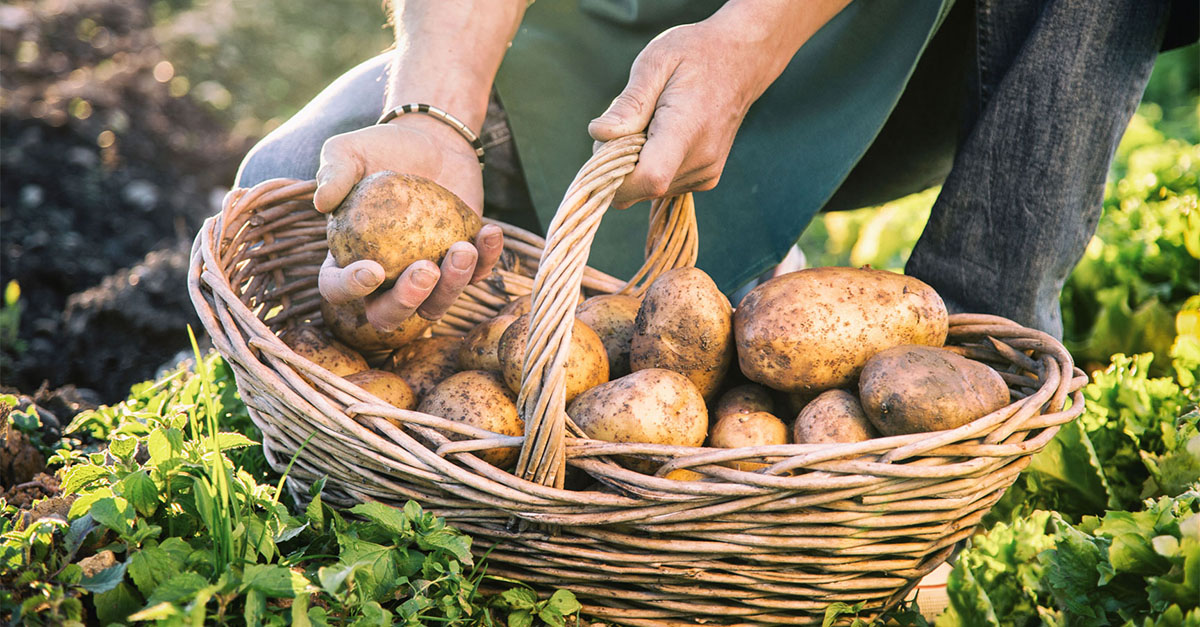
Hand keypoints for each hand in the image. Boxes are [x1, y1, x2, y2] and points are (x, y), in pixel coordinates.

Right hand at [314, 115, 503, 329]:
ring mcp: (426, 278)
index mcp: (347, 259)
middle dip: (406, 302)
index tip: (373, 269)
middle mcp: (385, 280)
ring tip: (463, 249)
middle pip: (388, 315)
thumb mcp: (349, 151)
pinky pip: (477, 275)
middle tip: (425, 269)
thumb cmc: (383, 149)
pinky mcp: (462, 266)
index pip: (337, 288)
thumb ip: (333, 172)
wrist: (433, 143)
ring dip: (452, 286)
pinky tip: (490, 232)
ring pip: (436, 305)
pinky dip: (487, 259)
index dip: (350, 288)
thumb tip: (323, 202)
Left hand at [589, 0, 849, 208]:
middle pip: (639, 188)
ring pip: (646, 190)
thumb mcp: (656, 63)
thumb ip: (629, 103)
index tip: (602, 147)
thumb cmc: (695, 54)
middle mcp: (701, 160)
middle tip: (625, 122)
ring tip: (648, 123)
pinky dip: (649, 166)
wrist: (741, 60)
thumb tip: (599, 134)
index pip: (649, 177)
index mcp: (687, 129)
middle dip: (616, 164)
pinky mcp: (705, 179)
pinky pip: (661, 186)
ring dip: (633, 163)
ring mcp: (705, 174)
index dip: (614, 175)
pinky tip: (660, 135)